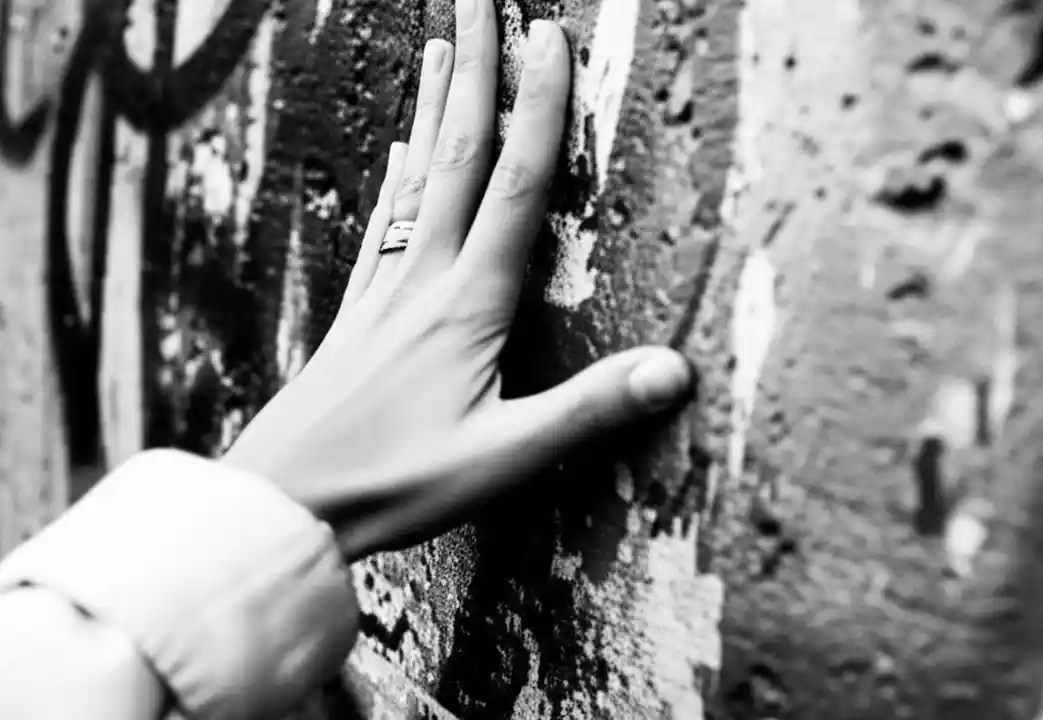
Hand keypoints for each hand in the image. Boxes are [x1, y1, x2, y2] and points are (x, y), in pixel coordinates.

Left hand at [221, 1, 693, 560]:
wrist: (279, 505)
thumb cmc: (391, 487)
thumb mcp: (504, 458)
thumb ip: (589, 410)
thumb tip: (676, 370)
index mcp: (467, 304)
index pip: (513, 186)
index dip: (538, 109)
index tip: (549, 36)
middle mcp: (423, 280)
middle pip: (456, 154)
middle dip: (475, 70)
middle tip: (482, 0)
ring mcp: (384, 293)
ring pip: (416, 176)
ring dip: (435, 105)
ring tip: (444, 46)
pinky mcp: (359, 315)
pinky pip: (384, 221)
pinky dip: (397, 173)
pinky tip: (399, 150)